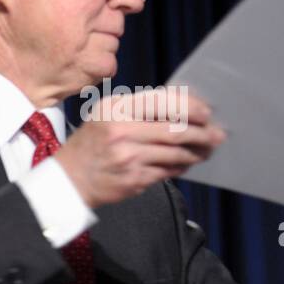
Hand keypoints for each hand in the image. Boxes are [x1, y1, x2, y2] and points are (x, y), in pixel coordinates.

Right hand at [55, 90, 225, 207]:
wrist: (67, 180)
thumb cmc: (90, 145)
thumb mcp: (105, 115)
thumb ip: (139, 107)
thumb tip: (182, 105)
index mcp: (116, 110)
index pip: (164, 103)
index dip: (192, 108)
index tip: (206, 113)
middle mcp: (121, 131)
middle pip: (176, 130)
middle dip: (202, 133)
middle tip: (216, 135)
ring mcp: (128, 157)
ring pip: (176, 153)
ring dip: (195, 152)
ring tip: (204, 150)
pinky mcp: (133, 179)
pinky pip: (167, 172)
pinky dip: (180, 167)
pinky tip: (183, 164)